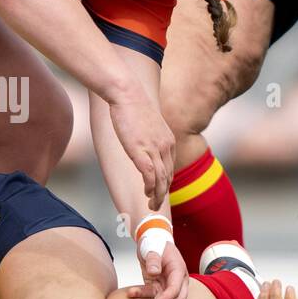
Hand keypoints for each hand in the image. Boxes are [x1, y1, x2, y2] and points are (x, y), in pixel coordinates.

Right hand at [108, 90, 173, 209]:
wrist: (127, 94)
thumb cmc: (132, 105)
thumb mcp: (146, 124)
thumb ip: (148, 136)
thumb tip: (141, 142)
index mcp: (168, 141)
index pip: (170, 168)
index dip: (165, 182)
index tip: (159, 191)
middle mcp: (166, 146)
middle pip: (168, 177)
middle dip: (162, 193)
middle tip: (155, 204)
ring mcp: (155, 148)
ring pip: (161, 179)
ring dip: (157, 195)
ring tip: (151, 205)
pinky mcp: (141, 150)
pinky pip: (150, 174)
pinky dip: (149, 186)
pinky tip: (146, 192)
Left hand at [127, 241, 188, 298]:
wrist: (151, 238)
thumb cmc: (155, 242)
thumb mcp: (153, 247)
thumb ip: (154, 260)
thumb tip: (154, 273)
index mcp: (179, 271)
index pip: (175, 291)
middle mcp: (177, 281)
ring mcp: (167, 284)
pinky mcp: (157, 286)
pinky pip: (151, 295)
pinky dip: (142, 297)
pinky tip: (130, 294)